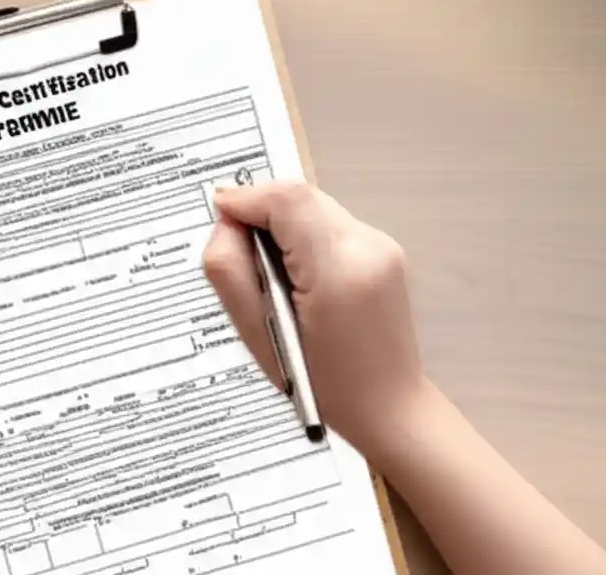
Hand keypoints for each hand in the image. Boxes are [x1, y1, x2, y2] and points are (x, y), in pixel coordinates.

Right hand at [203, 182, 427, 452]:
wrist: (388, 407)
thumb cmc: (320, 385)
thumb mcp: (259, 335)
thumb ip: (231, 272)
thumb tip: (226, 222)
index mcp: (339, 269)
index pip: (287, 201)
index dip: (245, 199)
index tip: (217, 216)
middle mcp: (368, 246)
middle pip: (300, 197)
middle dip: (261, 211)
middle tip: (238, 252)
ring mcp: (382, 246)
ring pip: (313, 207)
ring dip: (281, 223)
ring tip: (267, 272)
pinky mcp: (384, 250)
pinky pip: (329, 223)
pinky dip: (301, 235)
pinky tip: (295, 276)